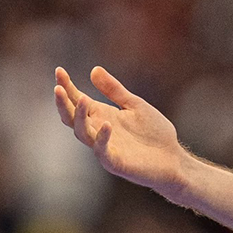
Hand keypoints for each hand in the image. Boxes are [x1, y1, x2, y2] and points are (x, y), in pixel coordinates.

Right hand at [54, 65, 190, 193]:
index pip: (77, 100)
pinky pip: (103, 151)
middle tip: (58, 87)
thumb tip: (94, 69)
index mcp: (101, 116)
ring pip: (82, 133)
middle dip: (63, 103)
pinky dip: (102, 138)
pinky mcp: (115, 163)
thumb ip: (115, 90)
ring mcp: (105, 148)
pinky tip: (106, 124)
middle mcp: (97, 131)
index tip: (59, 70)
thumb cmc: (154, 133)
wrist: (174, 158)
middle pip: (71, 117)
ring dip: (79, 117)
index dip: (67, 86)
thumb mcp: (135, 105)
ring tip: (82, 99)